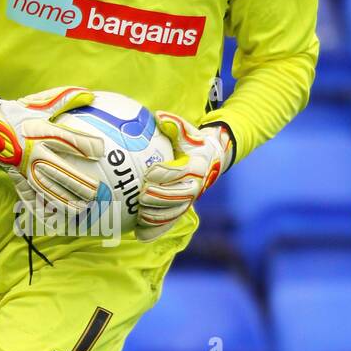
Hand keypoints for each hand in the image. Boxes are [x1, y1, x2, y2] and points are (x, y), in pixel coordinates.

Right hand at [0, 86, 104, 212]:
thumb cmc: (19, 112)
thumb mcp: (41, 103)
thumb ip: (67, 98)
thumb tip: (91, 95)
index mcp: (41, 131)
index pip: (67, 139)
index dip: (84, 145)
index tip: (101, 150)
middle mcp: (34, 151)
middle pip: (60, 170)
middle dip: (79, 181)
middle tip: (97, 190)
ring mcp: (25, 167)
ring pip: (48, 187)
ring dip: (66, 199)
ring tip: (83, 208)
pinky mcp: (18, 176)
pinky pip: (33, 194)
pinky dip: (44, 206)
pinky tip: (57, 216)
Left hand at [135, 112, 232, 241]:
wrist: (211, 159)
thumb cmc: (192, 142)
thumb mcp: (186, 131)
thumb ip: (174, 124)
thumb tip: (158, 116)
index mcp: (196, 165)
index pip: (181, 171)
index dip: (167, 173)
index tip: (150, 173)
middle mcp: (196, 184)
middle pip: (180, 196)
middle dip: (161, 198)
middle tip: (143, 197)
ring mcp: (190, 199)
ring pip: (175, 212)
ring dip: (158, 216)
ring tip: (140, 215)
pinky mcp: (183, 209)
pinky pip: (170, 223)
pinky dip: (156, 230)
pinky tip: (139, 234)